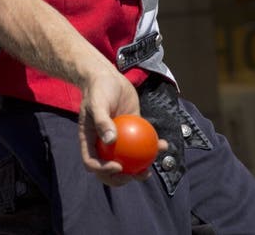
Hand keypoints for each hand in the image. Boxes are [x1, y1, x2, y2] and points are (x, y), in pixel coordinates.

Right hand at [78, 68, 166, 186]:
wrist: (108, 77)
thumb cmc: (98, 89)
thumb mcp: (97, 103)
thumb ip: (102, 120)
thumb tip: (111, 141)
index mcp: (90, 141)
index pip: (93, 163)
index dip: (104, 171)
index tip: (118, 167)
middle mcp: (103, 144)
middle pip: (110, 169)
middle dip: (123, 178)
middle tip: (136, 175)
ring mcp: (118, 139)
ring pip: (128, 160)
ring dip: (139, 168)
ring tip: (150, 170)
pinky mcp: (132, 131)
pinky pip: (141, 142)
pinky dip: (152, 146)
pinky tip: (163, 145)